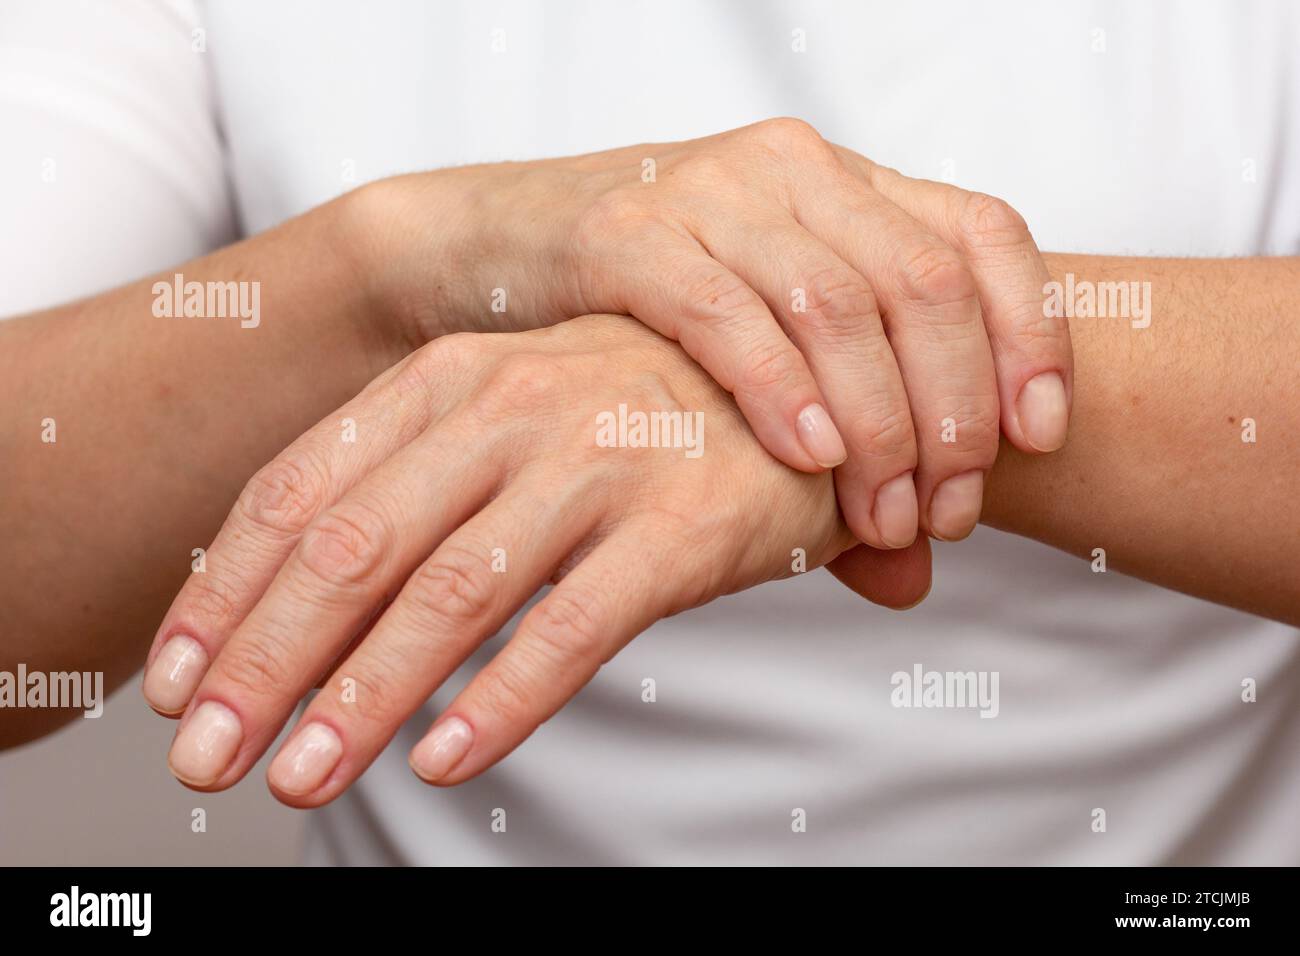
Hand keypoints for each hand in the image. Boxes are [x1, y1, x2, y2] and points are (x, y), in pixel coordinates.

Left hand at [141, 316, 920, 802]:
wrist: (798, 382)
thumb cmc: (634, 410)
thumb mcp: (506, 414)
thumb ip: (409, 483)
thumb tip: (290, 599)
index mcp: (452, 378)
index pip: (303, 487)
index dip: (226, 589)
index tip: (175, 679)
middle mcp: (513, 408)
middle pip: (357, 547)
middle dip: (267, 661)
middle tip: (210, 758)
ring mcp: (600, 461)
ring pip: (454, 592)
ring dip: (366, 695)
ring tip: (304, 776)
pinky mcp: (683, 524)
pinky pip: (578, 625)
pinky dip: (505, 698)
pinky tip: (448, 759)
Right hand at [360, 118, 1072, 547]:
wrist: (499, 253)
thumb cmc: (650, 319)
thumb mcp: (767, 364)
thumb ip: (848, 457)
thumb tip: (915, 583)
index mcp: (848, 186)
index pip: (983, 236)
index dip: (1031, 334)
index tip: (1040, 438)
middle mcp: (794, 173)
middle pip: (923, 279)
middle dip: (955, 410)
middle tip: (946, 512)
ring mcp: (710, 193)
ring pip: (836, 301)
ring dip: (879, 422)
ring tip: (883, 516)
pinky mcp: (628, 233)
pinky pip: (725, 312)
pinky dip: (779, 389)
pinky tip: (811, 458)